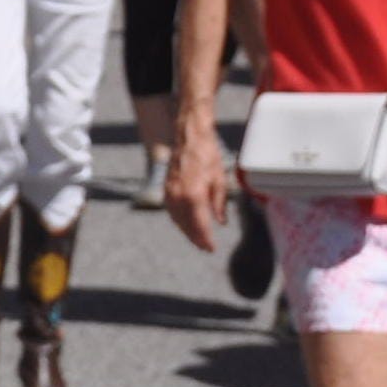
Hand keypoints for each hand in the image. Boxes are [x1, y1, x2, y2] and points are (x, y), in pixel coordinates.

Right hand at [166, 127, 230, 251]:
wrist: (190, 137)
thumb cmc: (207, 155)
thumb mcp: (220, 180)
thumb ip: (219, 204)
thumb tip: (220, 222)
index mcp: (194, 196)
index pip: (200, 226)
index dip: (206, 240)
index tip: (212, 248)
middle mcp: (179, 197)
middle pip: (187, 226)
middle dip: (196, 239)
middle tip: (205, 248)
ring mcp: (170, 193)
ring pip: (177, 220)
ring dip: (187, 231)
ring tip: (197, 239)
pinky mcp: (166, 188)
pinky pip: (171, 211)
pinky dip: (179, 220)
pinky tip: (186, 223)